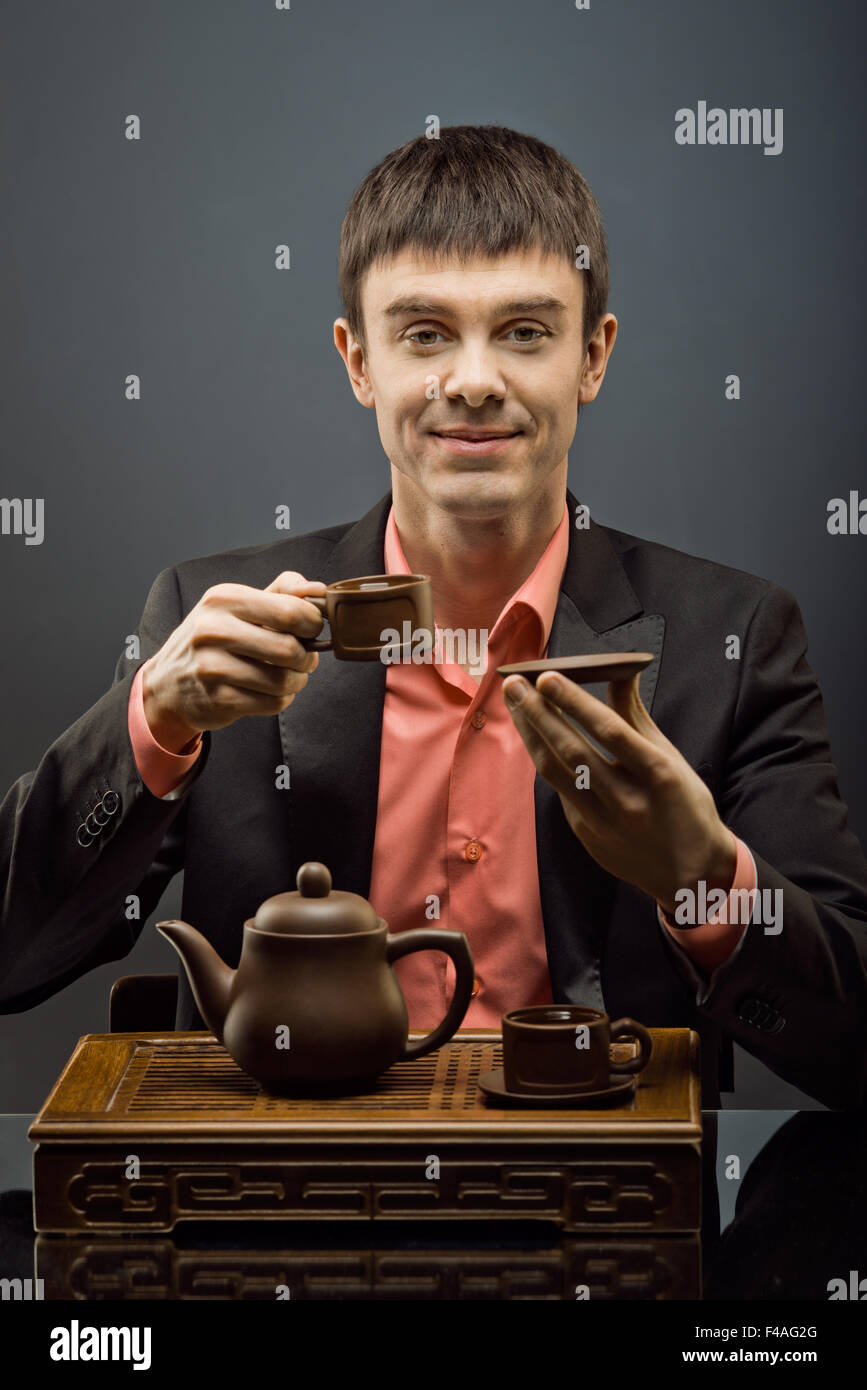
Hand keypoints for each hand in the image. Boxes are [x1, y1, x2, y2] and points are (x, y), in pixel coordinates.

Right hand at [142, 572, 326, 750]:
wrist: (169, 682)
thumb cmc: (213, 639)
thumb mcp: (238, 604)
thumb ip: (282, 592)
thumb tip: (319, 590)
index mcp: (223, 599)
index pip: (289, 610)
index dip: (313, 623)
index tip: (312, 628)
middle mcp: (214, 630)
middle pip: (289, 648)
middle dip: (308, 656)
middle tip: (305, 657)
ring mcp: (213, 667)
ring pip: (283, 680)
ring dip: (297, 680)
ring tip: (289, 674)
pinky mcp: (218, 699)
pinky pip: (273, 703)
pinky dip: (282, 698)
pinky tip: (271, 690)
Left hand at [502, 671, 736, 913]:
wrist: (691, 872)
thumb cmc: (684, 804)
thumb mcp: (671, 758)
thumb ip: (637, 717)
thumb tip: (619, 671)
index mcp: (658, 774)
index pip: (610, 731)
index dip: (575, 703)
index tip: (547, 677)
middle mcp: (629, 800)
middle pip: (573, 751)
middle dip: (539, 714)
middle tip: (514, 683)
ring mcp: (604, 822)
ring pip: (556, 773)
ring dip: (531, 735)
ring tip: (515, 705)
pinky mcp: (587, 835)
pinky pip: (561, 792)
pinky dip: (547, 761)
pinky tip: (535, 737)